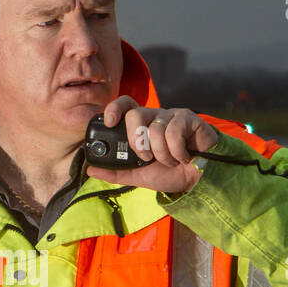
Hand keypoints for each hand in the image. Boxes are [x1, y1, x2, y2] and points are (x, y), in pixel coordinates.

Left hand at [84, 96, 218, 193]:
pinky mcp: (188, 118)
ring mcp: (171, 116)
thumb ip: (115, 173)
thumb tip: (90, 169)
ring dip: (161, 154)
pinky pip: (173, 131)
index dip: (114, 109)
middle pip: (135, 114)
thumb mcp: (138, 176)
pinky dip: (176, 152)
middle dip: (136, 141)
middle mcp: (154, 117)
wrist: (197, 180)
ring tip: (170, 161)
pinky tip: (183, 157)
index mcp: (140, 126)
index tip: (109, 122)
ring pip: (154, 127)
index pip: (124, 106)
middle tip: (145, 157)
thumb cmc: (169, 174)